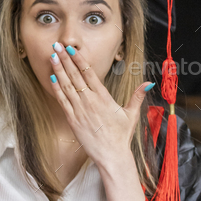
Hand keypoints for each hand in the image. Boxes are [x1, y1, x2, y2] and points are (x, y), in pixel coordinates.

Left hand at [49, 43, 151, 170]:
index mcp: (103, 97)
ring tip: (52, 56)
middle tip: (57, 45)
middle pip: (75, 75)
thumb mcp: (131, 114)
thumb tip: (149, 83)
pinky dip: (57, 88)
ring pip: (66, 86)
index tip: (72, 49)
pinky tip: (52, 77)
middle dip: (65, 59)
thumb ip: (137, 96)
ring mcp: (79, 110)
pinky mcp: (72, 120)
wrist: (111, 155)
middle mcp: (90, 101)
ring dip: (58, 70)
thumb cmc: (121, 136)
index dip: (79, 59)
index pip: (89, 73)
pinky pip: (62, 101)